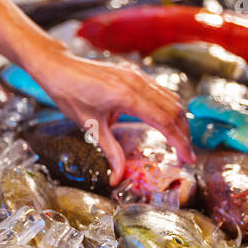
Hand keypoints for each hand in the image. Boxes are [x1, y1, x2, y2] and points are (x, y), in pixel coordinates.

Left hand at [26, 46, 190, 184]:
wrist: (59, 68)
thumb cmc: (71, 96)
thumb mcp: (90, 127)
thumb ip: (110, 152)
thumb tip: (117, 179)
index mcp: (127, 97)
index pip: (164, 122)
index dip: (179, 143)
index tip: (188, 159)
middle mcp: (138, 83)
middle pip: (174, 111)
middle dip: (184, 135)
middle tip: (187, 157)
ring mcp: (139, 76)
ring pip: (171, 99)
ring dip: (180, 122)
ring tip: (181, 143)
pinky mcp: (136, 74)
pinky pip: (162, 92)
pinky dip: (170, 109)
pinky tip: (169, 123)